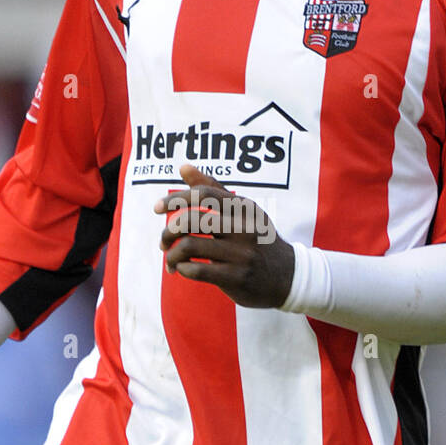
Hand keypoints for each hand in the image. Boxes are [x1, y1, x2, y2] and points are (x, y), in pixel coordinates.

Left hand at [154, 164, 294, 308]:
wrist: (289, 277)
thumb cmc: (258, 240)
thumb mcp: (242, 211)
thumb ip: (213, 189)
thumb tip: (183, 167)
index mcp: (243, 208)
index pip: (203, 194)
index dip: (175, 199)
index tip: (156, 208)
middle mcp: (243, 228)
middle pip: (192, 219)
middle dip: (169, 231)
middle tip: (163, 241)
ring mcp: (241, 254)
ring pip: (190, 246)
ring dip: (172, 254)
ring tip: (171, 260)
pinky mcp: (236, 277)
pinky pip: (197, 270)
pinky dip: (183, 269)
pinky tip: (183, 270)